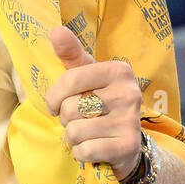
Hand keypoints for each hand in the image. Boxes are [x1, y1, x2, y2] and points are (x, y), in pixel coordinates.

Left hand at [44, 25, 141, 179]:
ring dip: (73, 137)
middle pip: (70, 107)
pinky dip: (81, 153)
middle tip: (79, 120)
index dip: (53, 96)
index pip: (70, 79)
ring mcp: (130, 121)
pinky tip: (94, 148)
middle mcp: (129, 93)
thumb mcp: (88, 76)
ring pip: (75, 131)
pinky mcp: (128, 146)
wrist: (127, 143)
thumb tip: (56, 30)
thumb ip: (71, 55)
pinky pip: (85, 150)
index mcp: (119, 70)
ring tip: (87, 133)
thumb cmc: (101, 103)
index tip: (55, 105)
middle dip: (65, 118)